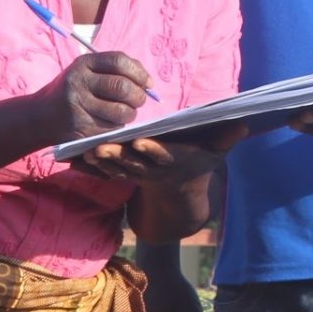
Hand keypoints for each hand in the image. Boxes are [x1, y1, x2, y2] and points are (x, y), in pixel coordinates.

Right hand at [37, 49, 152, 147]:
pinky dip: (117, 127)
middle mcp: (78, 82)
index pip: (119, 61)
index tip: (148, 83)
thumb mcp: (86, 72)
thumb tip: (147, 81)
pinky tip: (109, 123)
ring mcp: (78, 107)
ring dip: (130, 114)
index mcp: (83, 64)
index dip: (139, 72)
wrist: (40, 116)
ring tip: (125, 113)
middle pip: (122, 87)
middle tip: (139, 101)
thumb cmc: (72, 91)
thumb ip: (114, 70)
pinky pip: (111, 129)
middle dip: (138, 96)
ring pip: (120, 112)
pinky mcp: (80, 128)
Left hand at [70, 126, 245, 183]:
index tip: (140, 143)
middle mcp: (151, 170)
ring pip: (113, 170)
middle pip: (131, 164)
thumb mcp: (217, 150)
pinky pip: (100, 173)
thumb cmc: (199, 159)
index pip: (162, 156)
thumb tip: (243, 124)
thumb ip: (226, 138)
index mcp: (173, 161)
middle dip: (116, 156)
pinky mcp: (120, 174)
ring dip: (98, 162)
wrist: (180, 188)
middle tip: (100, 147)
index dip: (151, 151)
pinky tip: (69, 159)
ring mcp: (134, 174)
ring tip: (82, 151)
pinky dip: (86, 168)